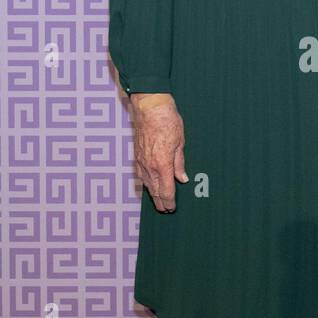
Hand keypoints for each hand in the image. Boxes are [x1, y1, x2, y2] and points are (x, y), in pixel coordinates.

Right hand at [129, 93, 187, 211]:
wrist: (150, 108)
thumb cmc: (167, 122)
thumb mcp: (180, 143)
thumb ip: (179, 163)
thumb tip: (181, 179)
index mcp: (163, 165)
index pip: (166, 190)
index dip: (169, 202)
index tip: (172, 208)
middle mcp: (150, 166)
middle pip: (155, 191)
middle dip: (160, 202)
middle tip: (165, 210)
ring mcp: (141, 162)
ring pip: (146, 184)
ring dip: (152, 194)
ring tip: (158, 201)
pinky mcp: (136, 156)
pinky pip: (141, 175)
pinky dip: (146, 183)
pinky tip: (148, 185)